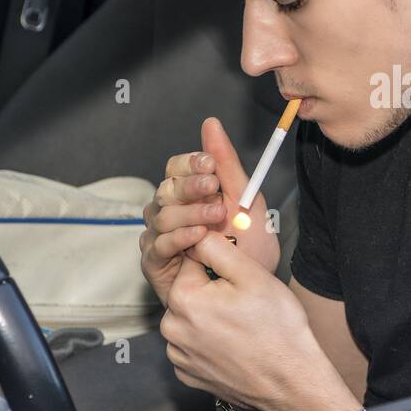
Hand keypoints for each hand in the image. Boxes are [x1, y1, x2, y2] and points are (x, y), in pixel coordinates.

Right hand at [139, 117, 280, 305]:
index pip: (175, 168)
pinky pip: (158, 245)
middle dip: (191, 186)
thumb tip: (210, 123)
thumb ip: (226, 162)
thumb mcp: (245, 198)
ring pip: (161, 214)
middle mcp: (170, 211)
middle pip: (165, 188)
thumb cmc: (248, 245)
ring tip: (217, 216)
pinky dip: (179, 237)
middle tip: (214, 188)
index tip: (210, 164)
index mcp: (189, 194)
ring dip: (191, 212)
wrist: (254, 287)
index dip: (190, 163)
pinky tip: (199, 235)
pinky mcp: (156, 263)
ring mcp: (160, 236)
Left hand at [160, 232, 361, 410]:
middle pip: (188, 291)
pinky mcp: (187, 374)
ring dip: (209, 317)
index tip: (239, 279)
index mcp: (184, 298)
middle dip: (212, 292)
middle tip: (245, 304)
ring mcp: (179, 355)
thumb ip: (218, 248)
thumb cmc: (277, 328)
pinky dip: (208, 343)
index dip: (218, 265)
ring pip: (189, 319)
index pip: (192, 262)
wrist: (290, 381)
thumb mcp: (252, 275)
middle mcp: (172, 328)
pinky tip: (234, 346)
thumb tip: (198, 234)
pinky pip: (192, 346)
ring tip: (242, 327)